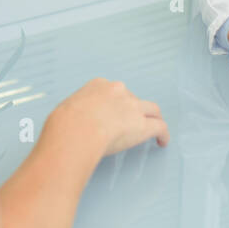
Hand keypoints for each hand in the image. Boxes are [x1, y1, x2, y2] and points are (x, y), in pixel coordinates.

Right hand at [47, 77, 168, 158]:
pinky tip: (162, 142)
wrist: (77, 130)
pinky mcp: (143, 125)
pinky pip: (159, 127)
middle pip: (133, 98)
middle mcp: (119, 92)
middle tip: (133, 120)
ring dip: (153, 117)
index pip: (113, 91)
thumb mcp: (66, 109)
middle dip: (134, 108)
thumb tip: (71, 123)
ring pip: (152, 109)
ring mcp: (133, 107)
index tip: (113, 112)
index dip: (115, 103)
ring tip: (156, 127)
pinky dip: (163, 134)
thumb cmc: (65, 122)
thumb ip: (75, 112)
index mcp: (99, 85)